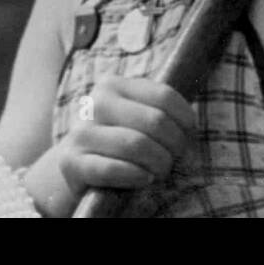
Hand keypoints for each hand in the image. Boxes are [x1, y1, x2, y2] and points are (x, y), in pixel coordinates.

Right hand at [56, 75, 195, 193]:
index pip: (164, 96)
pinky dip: (135, 176)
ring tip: (160, 171)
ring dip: (158, 163)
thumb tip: (192, 129)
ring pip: (136, 144)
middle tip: (175, 159)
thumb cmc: (119, 139)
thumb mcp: (137, 118)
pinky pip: (111, 169)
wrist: (77, 165)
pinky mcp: (72, 162)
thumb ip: (161, 113)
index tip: (189, 135)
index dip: (185, 119)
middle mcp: (95, 103)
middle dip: (175, 145)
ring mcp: (81, 132)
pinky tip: (144, 179)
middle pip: (155, 121)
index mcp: (113, 85)